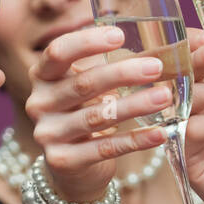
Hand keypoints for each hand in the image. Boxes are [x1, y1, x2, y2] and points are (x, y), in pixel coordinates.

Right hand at [25, 24, 170, 203]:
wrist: (72, 167)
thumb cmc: (85, 113)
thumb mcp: (87, 86)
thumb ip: (106, 66)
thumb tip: (155, 49)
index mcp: (42, 76)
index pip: (59, 52)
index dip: (87, 42)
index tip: (120, 36)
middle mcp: (39, 103)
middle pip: (83, 84)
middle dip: (122, 74)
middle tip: (156, 67)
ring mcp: (48, 134)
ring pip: (97, 116)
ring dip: (135, 105)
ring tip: (164, 97)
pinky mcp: (62, 161)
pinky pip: (104, 148)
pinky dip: (135, 140)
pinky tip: (159, 134)